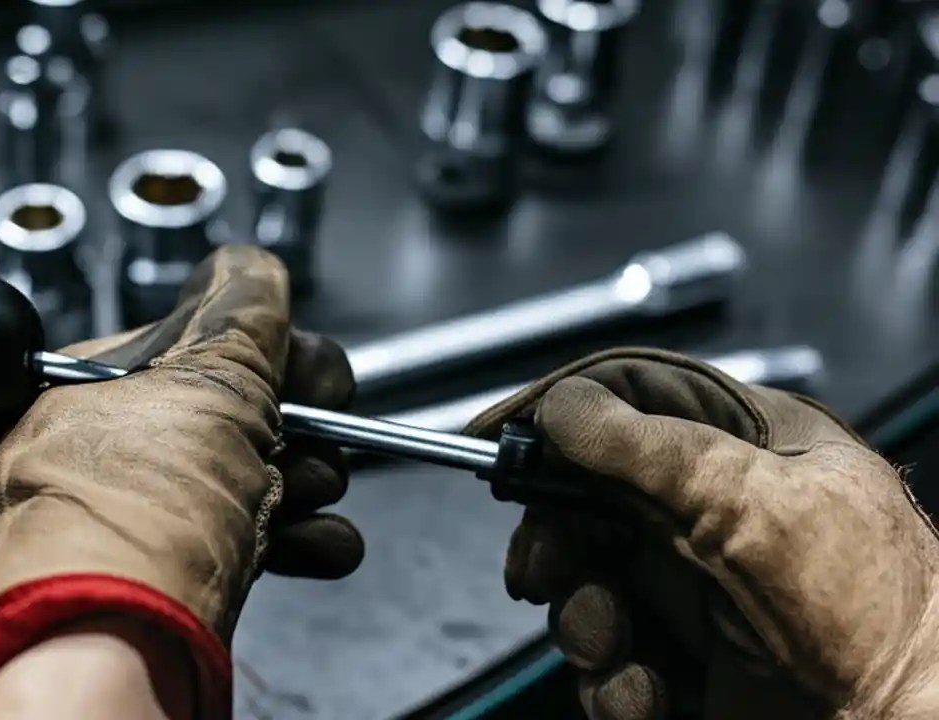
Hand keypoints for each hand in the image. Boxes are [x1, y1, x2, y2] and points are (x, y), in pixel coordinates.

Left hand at [0, 246, 363, 640]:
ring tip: (315, 492)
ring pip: (243, 486)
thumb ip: (240, 314)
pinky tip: (325, 545)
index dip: (272, 355)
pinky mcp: (168, 584)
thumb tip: (253, 267)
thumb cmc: (122, 510)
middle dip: (297, 426)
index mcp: (87, 387)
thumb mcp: (202, 379)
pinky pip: (245, 547)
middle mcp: (102, 454)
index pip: (198, 349)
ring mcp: (135, 523)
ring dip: (306, 484)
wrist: (103, 643)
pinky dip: (298, 542)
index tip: (316, 373)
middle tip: (315, 437)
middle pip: (231, 421)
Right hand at [464, 349, 938, 719]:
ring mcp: (694, 588)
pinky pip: (606, 660)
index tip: (495, 433)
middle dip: (557, 539)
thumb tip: (564, 408)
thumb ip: (647, 449)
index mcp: (746, 444)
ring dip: (583, 622)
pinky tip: (651, 693)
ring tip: (616, 645)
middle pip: (587, 497)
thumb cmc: (879, 611)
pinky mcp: (682, 659)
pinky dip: (613, 683)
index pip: (630, 396)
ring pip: (583, 584)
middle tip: (544, 567)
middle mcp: (714, 510)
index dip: (558, 410)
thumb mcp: (753, 503)